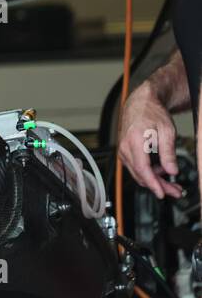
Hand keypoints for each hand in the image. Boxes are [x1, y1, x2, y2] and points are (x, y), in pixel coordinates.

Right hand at [117, 83, 183, 198]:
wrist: (141, 104)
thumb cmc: (152, 113)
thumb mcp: (167, 131)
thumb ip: (168, 152)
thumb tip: (172, 170)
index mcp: (134, 140)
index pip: (142, 168)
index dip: (153, 183)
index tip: (162, 193)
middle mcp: (125, 146)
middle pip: (140, 174)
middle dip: (158, 185)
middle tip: (175, 191)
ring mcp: (123, 149)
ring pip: (137, 173)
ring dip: (154, 179)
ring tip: (172, 181)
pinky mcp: (125, 151)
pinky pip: (135, 167)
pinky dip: (148, 172)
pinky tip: (161, 171)